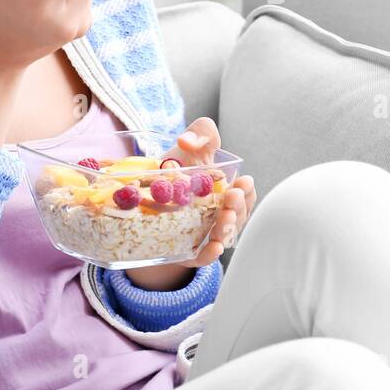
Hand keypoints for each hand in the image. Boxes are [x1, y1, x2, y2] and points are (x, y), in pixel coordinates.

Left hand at [164, 117, 255, 268]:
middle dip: (238, 207)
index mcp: (226, 190)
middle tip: (231, 199)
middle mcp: (220, 214)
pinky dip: (210, 253)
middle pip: (237, 215)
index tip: (243, 182)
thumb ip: (199, 134)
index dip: (246, 189)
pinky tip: (214, 247)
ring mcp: (207, 234)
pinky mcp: (189, 250)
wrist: (142, 201)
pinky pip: (203, 256)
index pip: (244, 193)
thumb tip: (187, 141)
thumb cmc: (175, 170)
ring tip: (224, 220)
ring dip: (227, 229)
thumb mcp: (189, 147)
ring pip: (224, 236)